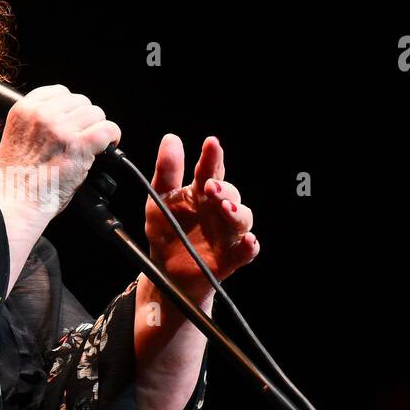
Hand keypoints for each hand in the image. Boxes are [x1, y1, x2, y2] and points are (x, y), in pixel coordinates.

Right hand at [0, 85, 120, 297]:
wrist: (14, 204)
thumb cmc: (14, 181)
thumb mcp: (17, 139)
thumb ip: (39, 124)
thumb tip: (67, 121)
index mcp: (23, 110)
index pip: (58, 91)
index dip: (70, 108)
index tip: (72, 122)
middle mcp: (42, 115)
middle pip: (80, 101)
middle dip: (84, 120)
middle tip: (82, 138)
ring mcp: (60, 129)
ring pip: (95, 113)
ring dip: (97, 128)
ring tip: (92, 145)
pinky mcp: (78, 145)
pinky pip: (107, 129)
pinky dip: (112, 137)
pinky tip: (108, 146)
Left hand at [145, 134, 257, 300]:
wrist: (166, 271)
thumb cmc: (166, 229)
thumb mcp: (159, 199)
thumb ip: (167, 171)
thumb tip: (171, 138)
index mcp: (202, 192)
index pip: (211, 170)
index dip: (213, 156)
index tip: (211, 144)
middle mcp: (219, 210)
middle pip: (231, 194)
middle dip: (223, 189)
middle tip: (210, 186)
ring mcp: (227, 233)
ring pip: (243, 219)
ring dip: (237, 213)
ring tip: (225, 209)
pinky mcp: (231, 257)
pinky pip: (247, 251)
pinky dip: (250, 246)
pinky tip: (248, 241)